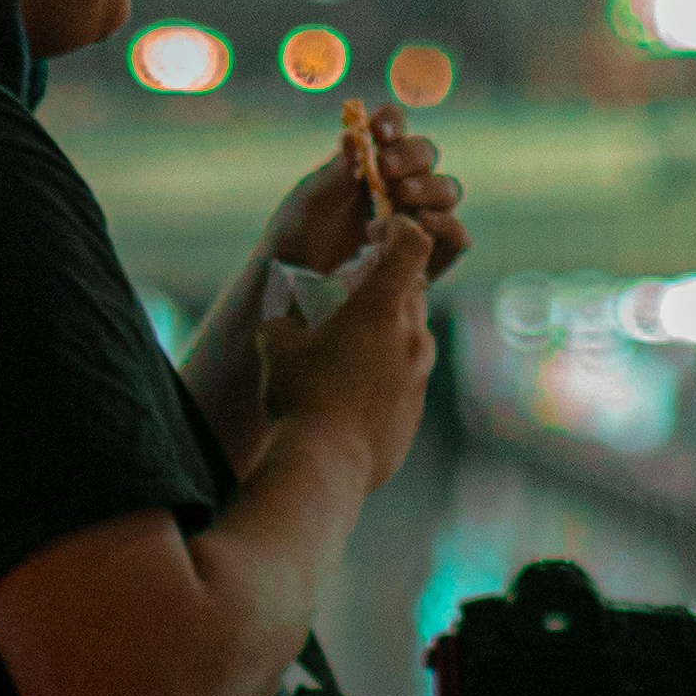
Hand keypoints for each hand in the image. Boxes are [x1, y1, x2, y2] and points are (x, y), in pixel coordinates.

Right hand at [255, 214, 436, 493]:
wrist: (325, 466)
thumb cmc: (299, 395)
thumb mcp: (276, 344)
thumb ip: (285, 320)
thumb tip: (283, 321)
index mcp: (381, 307)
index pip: (412, 244)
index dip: (397, 229)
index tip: (373, 235)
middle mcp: (411, 336)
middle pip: (412, 290)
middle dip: (386, 283)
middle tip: (351, 295)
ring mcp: (419, 376)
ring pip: (412, 335)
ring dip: (387, 330)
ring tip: (348, 348)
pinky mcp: (416, 411)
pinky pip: (407, 378)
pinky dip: (386, 373)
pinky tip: (351, 393)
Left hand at [259, 102, 471, 284]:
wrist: (298, 289)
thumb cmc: (299, 236)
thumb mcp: (309, 203)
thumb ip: (334, 173)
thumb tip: (353, 137)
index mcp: (370, 159)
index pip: (392, 128)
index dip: (392, 122)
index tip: (378, 132)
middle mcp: (400, 183)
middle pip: (425, 155)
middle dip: (411, 156)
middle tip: (386, 168)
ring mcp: (418, 217)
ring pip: (447, 191)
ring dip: (431, 187)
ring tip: (403, 195)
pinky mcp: (431, 255)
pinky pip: (455, 237)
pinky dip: (448, 227)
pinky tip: (423, 225)